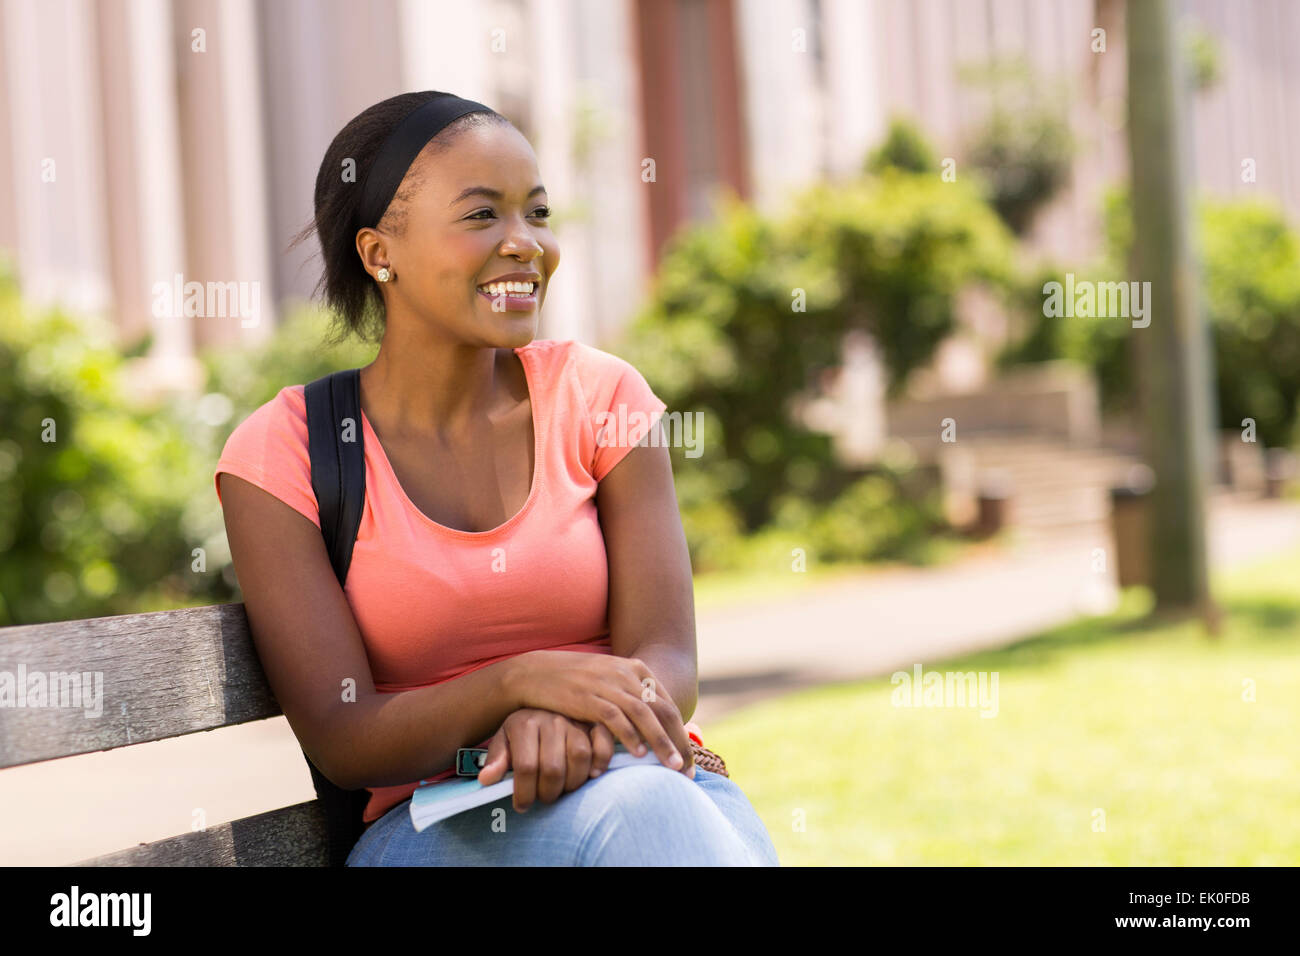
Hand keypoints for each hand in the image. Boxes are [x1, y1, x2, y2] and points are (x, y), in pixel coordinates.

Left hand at [477, 708, 597, 811]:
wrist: (541, 695)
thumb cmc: (522, 729)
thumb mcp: (504, 739)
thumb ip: (497, 759)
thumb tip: (487, 780)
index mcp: (524, 723)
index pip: (526, 767)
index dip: (525, 793)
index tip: (522, 806)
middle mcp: (551, 719)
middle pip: (553, 768)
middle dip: (548, 793)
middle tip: (544, 798)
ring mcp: (575, 720)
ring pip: (580, 757)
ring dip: (573, 782)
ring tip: (563, 789)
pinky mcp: (594, 722)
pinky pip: (603, 744)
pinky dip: (601, 761)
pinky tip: (591, 774)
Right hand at [505, 650, 694, 775]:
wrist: (535, 672)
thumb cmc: (575, 683)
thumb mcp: (609, 682)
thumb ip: (632, 697)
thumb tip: (656, 726)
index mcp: (636, 670)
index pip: (668, 705)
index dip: (682, 734)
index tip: (689, 760)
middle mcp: (626, 674)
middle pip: (663, 711)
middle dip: (680, 743)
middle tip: (689, 771)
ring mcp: (607, 684)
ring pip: (645, 716)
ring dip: (662, 743)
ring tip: (674, 768)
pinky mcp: (588, 697)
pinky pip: (616, 718)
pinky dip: (630, 736)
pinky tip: (640, 756)